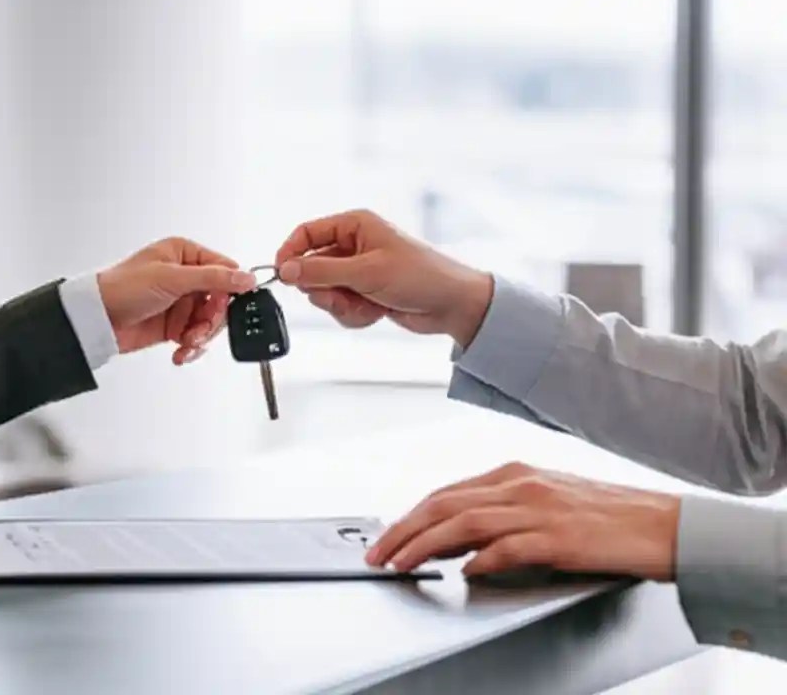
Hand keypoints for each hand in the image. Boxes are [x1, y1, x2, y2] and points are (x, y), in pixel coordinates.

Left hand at [98, 237, 255, 363]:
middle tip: (200, 328)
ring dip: (201, 336)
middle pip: (220, 300)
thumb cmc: (122, 287)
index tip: (228, 306)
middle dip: (212, 319)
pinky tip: (181, 352)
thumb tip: (246, 278)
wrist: (95, 319)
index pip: (224, 270)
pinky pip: (194, 337)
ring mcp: (179, 302)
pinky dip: (191, 348)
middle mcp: (185, 277)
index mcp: (185, 254)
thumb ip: (212, 278)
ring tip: (186, 343)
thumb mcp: (171, 278)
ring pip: (209, 322)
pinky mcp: (173, 325)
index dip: (229, 291)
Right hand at [274, 210, 494, 346]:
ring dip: (341, 305)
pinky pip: (340, 306)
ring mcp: (359, 271)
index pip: (307, 233)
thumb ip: (322, 272)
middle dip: (325, 289)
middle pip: (312, 268)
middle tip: (341, 297)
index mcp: (355, 225)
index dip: (291, 254)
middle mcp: (354, 245)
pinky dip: (354, 314)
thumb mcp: (366, 272)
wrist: (453, 305)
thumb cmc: (421, 276)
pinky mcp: (365, 292)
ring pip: (325, 292)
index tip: (282, 276)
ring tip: (367, 305)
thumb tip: (287, 271)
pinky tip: (376, 313)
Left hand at [365, 462, 680, 581]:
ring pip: (465, 522)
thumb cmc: (609, 517)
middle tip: (377, 554)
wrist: (668, 525)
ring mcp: (541, 509)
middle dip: (402, 531)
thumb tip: (459, 542)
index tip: (386, 536)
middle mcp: (522, 485)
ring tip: (401, 564)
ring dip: (425, 545)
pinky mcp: (562, 537)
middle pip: (444, 504)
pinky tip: (465, 571)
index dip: (410, 516)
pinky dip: (482, 558)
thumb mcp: (547, 502)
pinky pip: (510, 547)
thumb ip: (504, 515)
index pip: (446, 493)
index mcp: (515, 474)